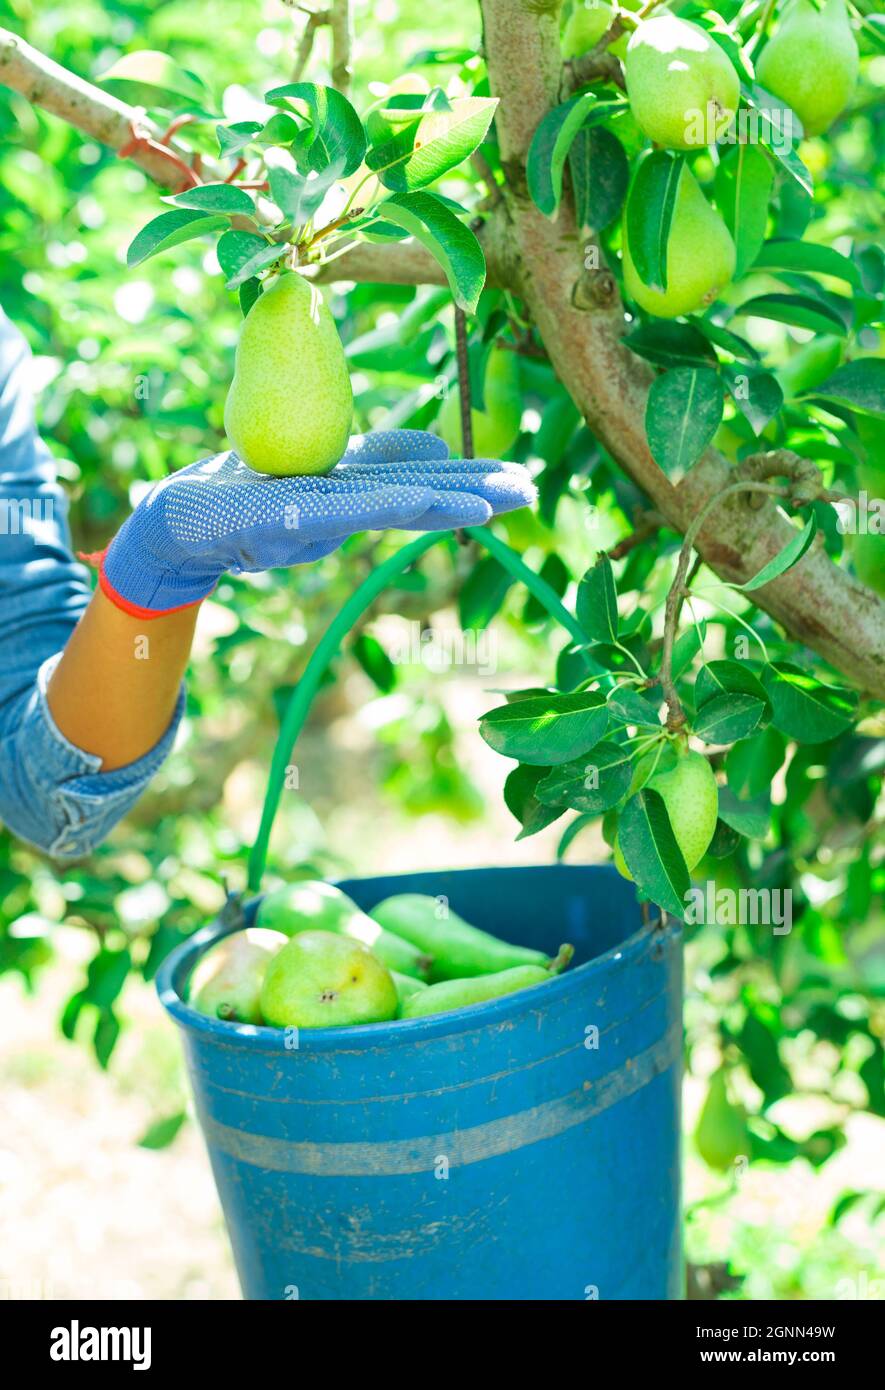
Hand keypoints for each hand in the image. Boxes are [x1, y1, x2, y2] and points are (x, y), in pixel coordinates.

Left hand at [94, 430, 535, 616]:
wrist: (176, 524)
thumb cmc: (247, 491)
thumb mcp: (324, 468)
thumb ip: (378, 459)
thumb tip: (437, 442)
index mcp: (352, 495)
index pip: (423, 486)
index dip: (472, 482)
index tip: (522, 482)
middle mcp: (336, 511)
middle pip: (412, 500)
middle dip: (468, 497)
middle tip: (525, 494)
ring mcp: (301, 519)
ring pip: (375, 509)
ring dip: (429, 507)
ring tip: (478, 506)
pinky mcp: (263, 521)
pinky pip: (319, 511)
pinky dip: (362, 508)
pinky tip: (399, 501)